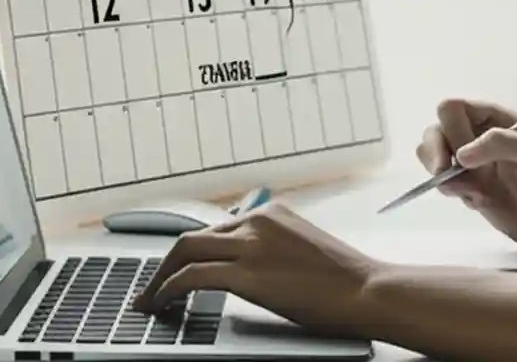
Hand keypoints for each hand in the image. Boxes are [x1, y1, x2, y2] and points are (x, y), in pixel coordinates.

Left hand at [134, 202, 377, 333]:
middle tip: (153, 286)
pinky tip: (161, 305)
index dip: (192, 252)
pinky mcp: (245, 272)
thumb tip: (250, 266)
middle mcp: (257, 220)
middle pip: (193, 236)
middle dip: (167, 263)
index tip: (177, 269)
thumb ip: (274, 247)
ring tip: (150, 300)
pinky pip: (190, 277)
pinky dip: (167, 290)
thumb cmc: (345, 280)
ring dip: (160, 277)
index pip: (217, 229)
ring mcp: (250, 244)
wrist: (366, 290)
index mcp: (271, 212)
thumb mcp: (305, 248)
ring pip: (184, 251)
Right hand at [416, 99, 516, 252]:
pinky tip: (480, 202)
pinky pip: (443, 184)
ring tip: (474, 192)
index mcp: (496, 120)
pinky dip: (454, 192)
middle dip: (435, 153)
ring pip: (432, 157)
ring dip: (444, 176)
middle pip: (434, 130)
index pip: (453, 109)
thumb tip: (461, 154)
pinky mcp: (469, 189)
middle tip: (447, 174)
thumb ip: (501, 144)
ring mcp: (472, 164)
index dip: (452, 130)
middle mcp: (479, 137)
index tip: (464, 156)